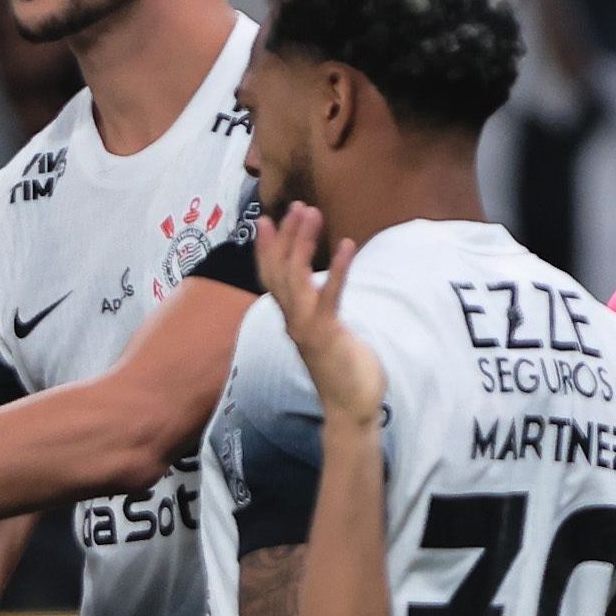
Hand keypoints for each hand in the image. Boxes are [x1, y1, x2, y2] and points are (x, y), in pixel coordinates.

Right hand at [253, 204, 377, 423]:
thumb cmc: (345, 372)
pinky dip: (336, 271)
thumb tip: (321, 295)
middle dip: (285, 235)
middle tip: (297, 205)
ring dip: (303, 243)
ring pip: (295, 278)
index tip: (266, 219)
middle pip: (280, 271)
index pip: (272, 278)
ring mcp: (307, 328)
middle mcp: (293, 321)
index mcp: (293, 319)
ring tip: (313, 213)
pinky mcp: (327, 335)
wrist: (350, 410)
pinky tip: (346, 246)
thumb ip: (319, 314)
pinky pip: (329, 297)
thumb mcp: (327, 335)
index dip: (266, 248)